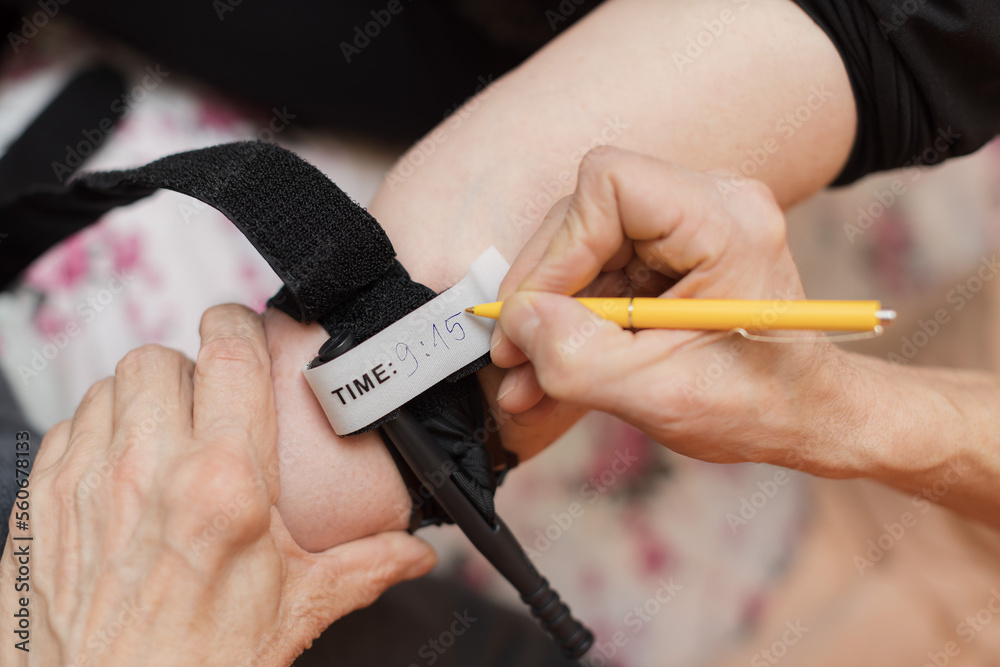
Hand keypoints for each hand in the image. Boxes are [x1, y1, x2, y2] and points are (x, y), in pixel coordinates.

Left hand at [0, 304, 434, 666]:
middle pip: (160, 358)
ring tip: (165, 434)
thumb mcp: (296, 610)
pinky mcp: (42, 504)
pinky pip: (68, 428)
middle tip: (208, 402)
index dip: (238, 323)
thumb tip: (414, 554)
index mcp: (224, 484)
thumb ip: (365, 567)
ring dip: (140, 399)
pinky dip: (97, 433)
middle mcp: (147, 471)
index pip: (229, 352)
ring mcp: (85, 484)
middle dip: (188, 368)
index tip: (245, 328)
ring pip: (109, 386)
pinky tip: (120, 469)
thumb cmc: (198, 666)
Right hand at [490, 147, 861, 473]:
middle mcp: (712, 202)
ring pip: (586, 242)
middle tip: (514, 352)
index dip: (559, 248)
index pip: (610, 185)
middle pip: (588, 212)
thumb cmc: (752, 405)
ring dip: (551, 310)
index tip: (534, 315)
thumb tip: (514, 318)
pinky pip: (602, 264)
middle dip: (545, 287)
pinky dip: (572, 315)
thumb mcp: (655, 393)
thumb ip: (574, 357)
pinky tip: (550, 365)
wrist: (800, 414)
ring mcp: (692, 220)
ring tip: (527, 377)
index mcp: (726, 224)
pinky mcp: (673, 246)